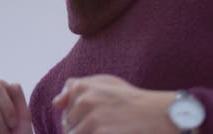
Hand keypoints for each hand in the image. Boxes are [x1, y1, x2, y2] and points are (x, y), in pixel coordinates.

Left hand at [52, 74, 178, 133]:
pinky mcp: (100, 132)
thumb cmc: (130, 99)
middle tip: (103, 126)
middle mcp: (83, 100)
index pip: (64, 110)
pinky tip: (109, 131)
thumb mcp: (104, 84)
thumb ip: (75, 88)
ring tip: (106, 128)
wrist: (157, 114)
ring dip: (87, 133)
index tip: (96, 117)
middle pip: (68, 125)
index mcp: (81, 86)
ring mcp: (92, 118)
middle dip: (81, 129)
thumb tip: (55, 103)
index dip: (78, 118)